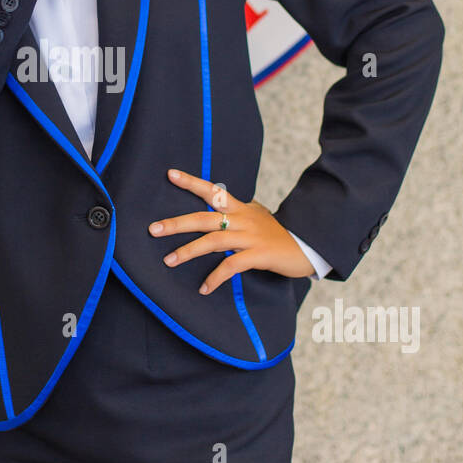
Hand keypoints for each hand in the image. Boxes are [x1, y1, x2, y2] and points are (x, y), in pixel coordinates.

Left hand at [148, 166, 314, 293]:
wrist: (308, 246)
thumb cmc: (279, 234)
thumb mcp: (258, 216)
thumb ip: (238, 211)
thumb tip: (220, 202)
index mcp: (241, 208)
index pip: (213, 191)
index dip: (191, 182)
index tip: (170, 174)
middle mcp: (242, 219)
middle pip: (204, 217)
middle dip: (177, 223)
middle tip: (153, 229)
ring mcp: (250, 237)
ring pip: (213, 241)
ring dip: (188, 251)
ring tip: (169, 260)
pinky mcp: (259, 255)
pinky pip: (231, 266)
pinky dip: (215, 277)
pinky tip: (204, 288)